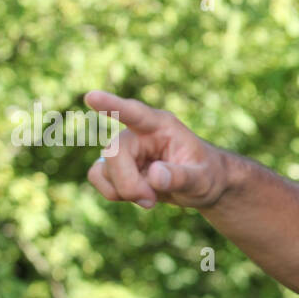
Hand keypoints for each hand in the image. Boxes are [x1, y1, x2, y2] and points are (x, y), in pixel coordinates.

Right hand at [84, 91, 227, 209]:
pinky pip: (97, 177)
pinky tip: (136, 195)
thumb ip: (182, 177)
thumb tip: (155, 174)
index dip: (113, 105)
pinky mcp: (115, 164)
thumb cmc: (206, 175)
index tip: (92, 97)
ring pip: (102, 170)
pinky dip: (113, 193)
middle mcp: (138, 133)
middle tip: (151, 200)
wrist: (200, 186)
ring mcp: (124, 148)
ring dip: (124, 192)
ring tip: (151, 197)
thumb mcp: (202, 180)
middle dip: (129, 185)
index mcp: (161, 126)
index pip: (135, 113)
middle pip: (113, 154)